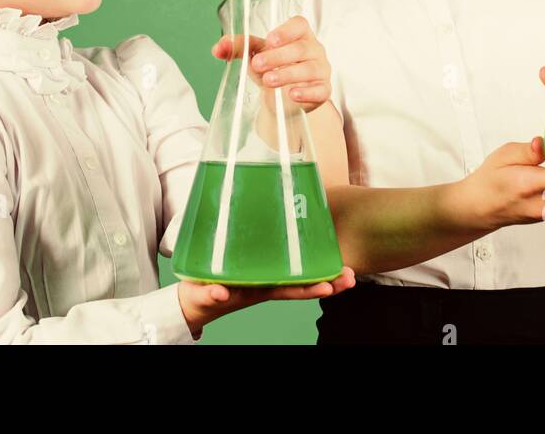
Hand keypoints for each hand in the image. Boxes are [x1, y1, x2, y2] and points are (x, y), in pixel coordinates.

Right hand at [177, 266, 356, 337]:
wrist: (194, 297)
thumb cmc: (202, 294)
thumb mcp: (204, 295)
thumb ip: (212, 294)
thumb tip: (220, 294)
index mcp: (257, 289)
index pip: (289, 289)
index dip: (310, 288)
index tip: (331, 286)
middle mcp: (266, 281)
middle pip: (301, 282)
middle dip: (327, 281)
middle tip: (350, 276)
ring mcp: (264, 272)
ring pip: (298, 272)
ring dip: (321, 270)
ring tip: (345, 269)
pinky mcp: (257, 260)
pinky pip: (284, 258)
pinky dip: (303, 256)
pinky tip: (318, 247)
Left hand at [210, 15, 331, 112]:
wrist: (285, 97)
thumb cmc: (274, 66)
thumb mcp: (256, 54)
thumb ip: (238, 47)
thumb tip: (218, 47)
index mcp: (299, 35)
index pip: (300, 25)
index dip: (286, 30)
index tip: (269, 40)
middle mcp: (314, 50)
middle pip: (302, 48)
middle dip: (279, 56)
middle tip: (257, 65)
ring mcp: (321, 70)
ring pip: (310, 69)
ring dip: (288, 74)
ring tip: (268, 81)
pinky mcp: (323, 91)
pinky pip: (320, 90)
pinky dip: (307, 92)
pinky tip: (292, 95)